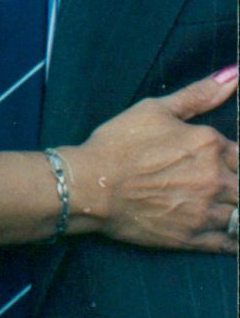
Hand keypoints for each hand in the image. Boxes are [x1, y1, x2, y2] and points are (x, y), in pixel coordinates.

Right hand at [66, 70, 238, 252]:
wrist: (91, 186)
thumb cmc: (120, 143)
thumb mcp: (156, 109)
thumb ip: (199, 94)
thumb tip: (233, 73)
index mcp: (209, 144)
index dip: (237, 159)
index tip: (227, 161)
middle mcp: (215, 179)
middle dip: (237, 183)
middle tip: (223, 182)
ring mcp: (206, 212)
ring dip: (237, 209)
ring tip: (226, 204)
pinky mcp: (194, 240)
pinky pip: (231, 244)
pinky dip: (235, 239)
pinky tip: (228, 230)